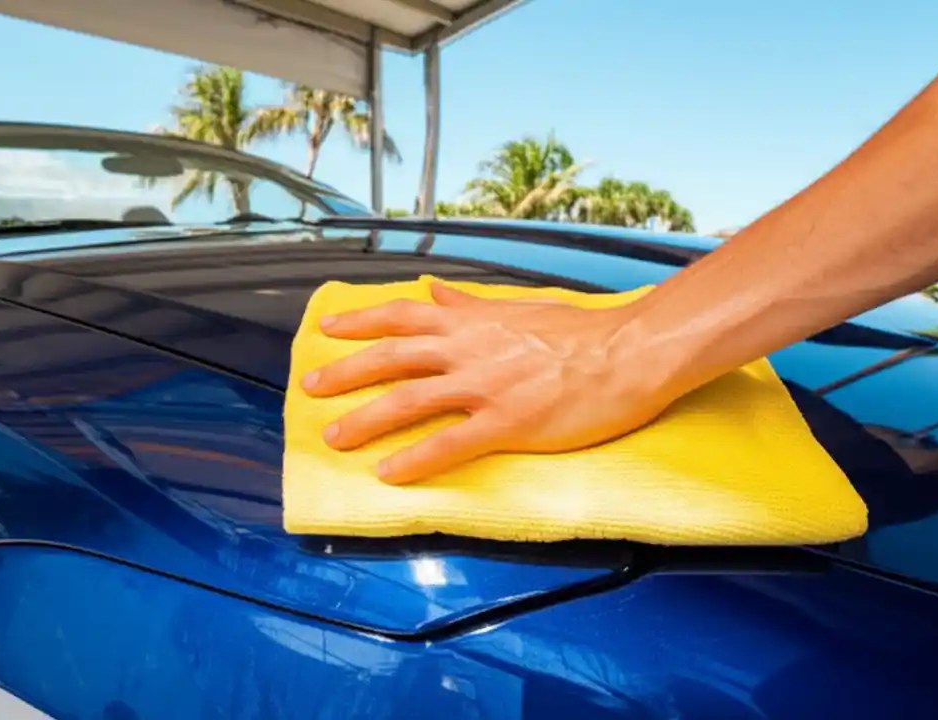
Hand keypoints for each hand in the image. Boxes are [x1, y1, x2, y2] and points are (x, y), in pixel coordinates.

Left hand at [302, 281, 679, 483]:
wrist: (627, 354)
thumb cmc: (580, 333)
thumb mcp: (518, 308)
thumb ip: (470, 305)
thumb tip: (435, 290)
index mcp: (471, 323)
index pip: (401, 315)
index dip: (359, 322)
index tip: (327, 330)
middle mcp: (467, 351)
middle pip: (391, 359)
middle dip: (345, 374)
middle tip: (310, 389)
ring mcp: (484, 387)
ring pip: (409, 402)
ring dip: (366, 421)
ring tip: (335, 438)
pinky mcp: (506, 423)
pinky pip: (450, 444)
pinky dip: (415, 459)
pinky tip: (388, 473)